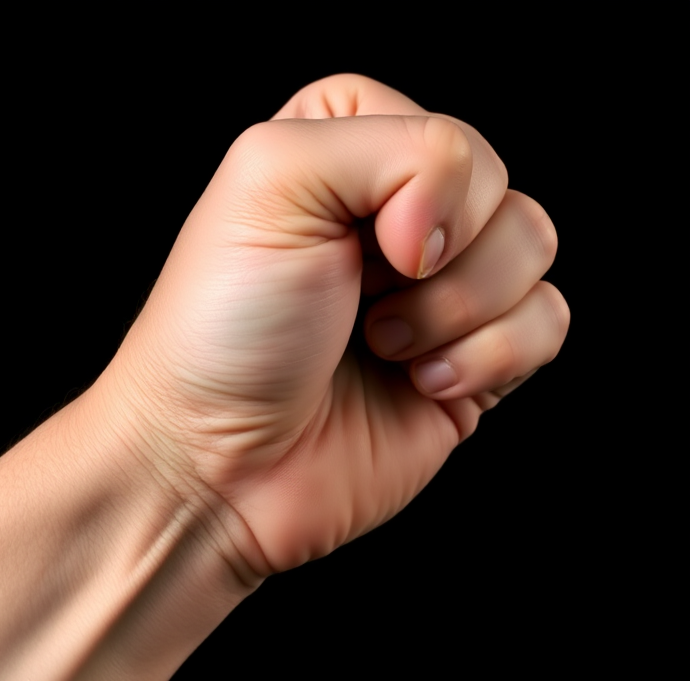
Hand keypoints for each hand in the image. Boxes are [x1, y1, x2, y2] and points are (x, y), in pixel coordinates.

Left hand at [104, 74, 568, 573]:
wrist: (220, 463)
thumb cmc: (223, 328)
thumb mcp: (272, 181)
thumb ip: (395, 145)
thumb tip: (460, 224)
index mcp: (351, 151)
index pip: (446, 131)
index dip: (418, 188)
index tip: (356, 241)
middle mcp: (400, 216)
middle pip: (500, 189)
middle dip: (439, 258)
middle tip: (364, 300)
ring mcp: (442, 288)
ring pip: (533, 248)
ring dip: (459, 310)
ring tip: (383, 345)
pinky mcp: (476, 357)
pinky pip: (547, 323)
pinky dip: (489, 358)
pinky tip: (421, 382)